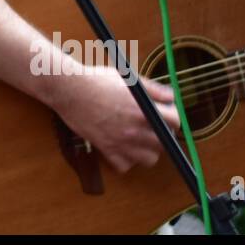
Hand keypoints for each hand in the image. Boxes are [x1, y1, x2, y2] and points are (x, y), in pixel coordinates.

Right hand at [51, 66, 180, 173]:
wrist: (69, 89)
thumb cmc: (97, 80)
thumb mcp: (128, 78)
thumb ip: (153, 89)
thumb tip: (171, 97)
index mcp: (143, 109)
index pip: (175, 122)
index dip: (172, 117)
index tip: (166, 114)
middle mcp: (135, 129)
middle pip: (165, 144)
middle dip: (162, 135)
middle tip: (152, 127)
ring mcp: (121, 142)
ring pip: (149, 160)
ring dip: (147, 151)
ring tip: (139, 140)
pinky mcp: (106, 149)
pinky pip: (125, 166)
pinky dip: (126, 160)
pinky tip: (121, 147)